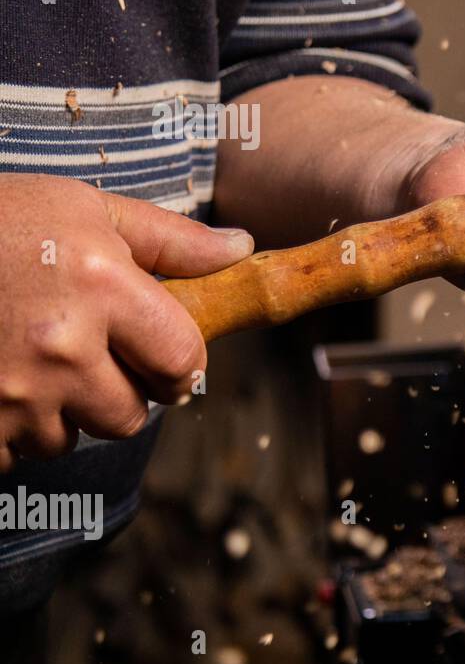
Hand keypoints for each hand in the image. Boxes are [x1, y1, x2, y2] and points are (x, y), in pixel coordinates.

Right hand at [0, 175, 253, 467]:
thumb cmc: (0, 219)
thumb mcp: (87, 209)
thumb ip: (171, 240)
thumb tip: (241, 249)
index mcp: (103, 288)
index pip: (183, 360)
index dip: (180, 365)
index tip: (163, 359)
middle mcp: (62, 346)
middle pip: (129, 416)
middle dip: (119, 395)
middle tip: (88, 359)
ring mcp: (11, 391)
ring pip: (67, 439)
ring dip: (58, 414)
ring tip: (30, 363)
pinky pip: (10, 455)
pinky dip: (6, 432)